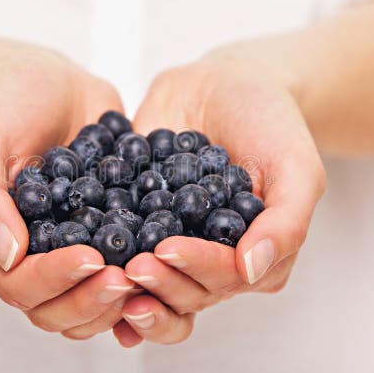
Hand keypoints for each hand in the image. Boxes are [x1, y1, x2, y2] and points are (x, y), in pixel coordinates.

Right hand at [0, 43, 138, 339]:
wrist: (46, 79)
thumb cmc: (2, 103)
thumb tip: (8, 255)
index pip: (18, 285)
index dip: (55, 280)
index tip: (91, 258)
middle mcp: (27, 259)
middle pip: (56, 310)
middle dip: (92, 299)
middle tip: (129, 275)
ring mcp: (67, 251)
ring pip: (89, 305)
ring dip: (119, 300)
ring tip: (150, 273)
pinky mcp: (104, 237)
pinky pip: (121, 272)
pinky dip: (144, 276)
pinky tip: (169, 262)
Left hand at [114, 40, 325, 346]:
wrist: (227, 82)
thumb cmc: (271, 124)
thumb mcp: (296, 167)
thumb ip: (287, 221)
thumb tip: (252, 270)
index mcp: (252, 258)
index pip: (224, 278)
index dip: (196, 268)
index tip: (168, 250)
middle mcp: (210, 259)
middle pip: (184, 290)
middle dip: (159, 282)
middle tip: (132, 265)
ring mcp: (171, 242)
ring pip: (149, 281)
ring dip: (126, 284)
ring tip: (103, 269)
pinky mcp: (136, 219)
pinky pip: (118, 244)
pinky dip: (98, 256)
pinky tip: (77, 257)